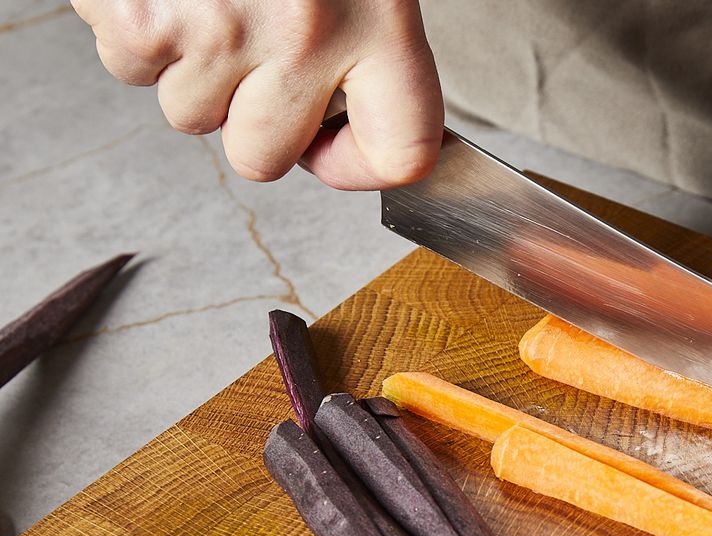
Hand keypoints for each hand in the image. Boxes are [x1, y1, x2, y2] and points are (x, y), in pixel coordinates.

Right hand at [72, 0, 442, 188]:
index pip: (402, 151)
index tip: (333, 146)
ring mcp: (222, 28)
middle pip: (264, 156)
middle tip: (245, 48)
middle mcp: (308, 32)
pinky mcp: (146, 17)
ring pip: (189, 115)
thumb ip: (360, 43)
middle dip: (245, 117)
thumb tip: (333, 134)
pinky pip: (130, 66)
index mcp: (380, 16)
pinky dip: (135, 29)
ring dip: (187, 64)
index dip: (360, 165)